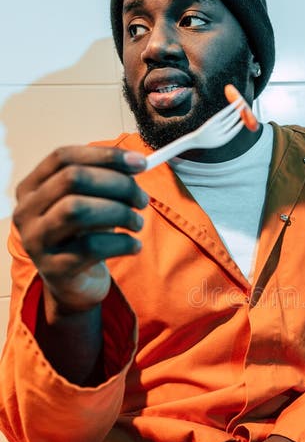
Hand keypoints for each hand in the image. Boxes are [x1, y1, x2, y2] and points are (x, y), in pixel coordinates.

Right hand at [13, 146, 147, 314]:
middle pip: (72, 179)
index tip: (140, 163)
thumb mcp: (91, 203)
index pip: (63, 157)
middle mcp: (26, 212)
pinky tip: (134, 246)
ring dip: (119, 212)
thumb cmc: (84, 236)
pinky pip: (92, 247)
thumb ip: (106, 180)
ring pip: (77, 210)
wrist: (75, 285)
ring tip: (137, 223)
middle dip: (117, 185)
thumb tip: (135, 163)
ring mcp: (36, 241)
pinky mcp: (54, 269)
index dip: (104, 156)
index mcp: (31, 188)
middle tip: (142, 199)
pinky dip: (122, 243)